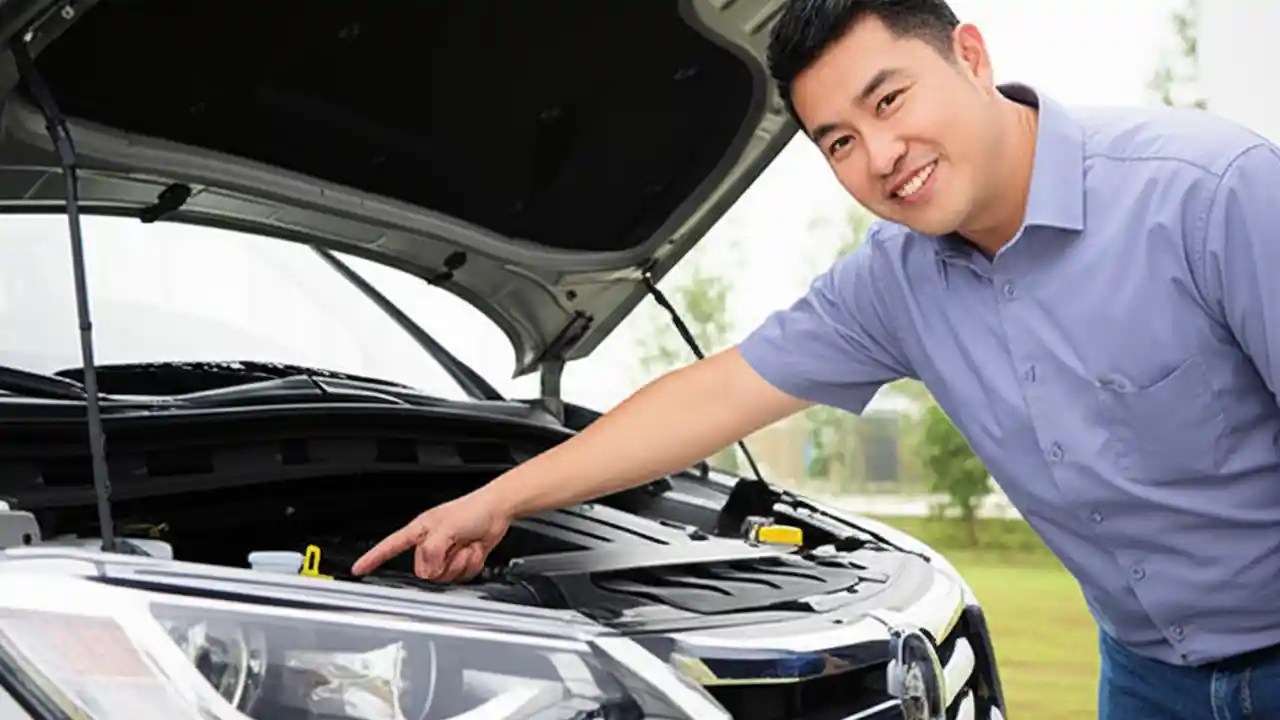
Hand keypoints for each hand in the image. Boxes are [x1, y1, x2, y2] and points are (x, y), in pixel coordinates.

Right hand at [351, 490, 511, 581]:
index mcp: (420, 531)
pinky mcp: (461, 561)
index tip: (358, 569)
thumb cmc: (473, 509)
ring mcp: (446, 554)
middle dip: (442, 563)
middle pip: (424, 572)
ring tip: (466, 545)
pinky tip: (474, 549)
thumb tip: (427, 570)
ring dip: (459, 563)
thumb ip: (432, 550)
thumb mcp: (447, 527)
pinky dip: (470, 565)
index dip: (373, 558)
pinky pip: (461, 577)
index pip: (390, 546)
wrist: (497, 511)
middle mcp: (430, 544)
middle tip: (454, 546)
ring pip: (444, 577)